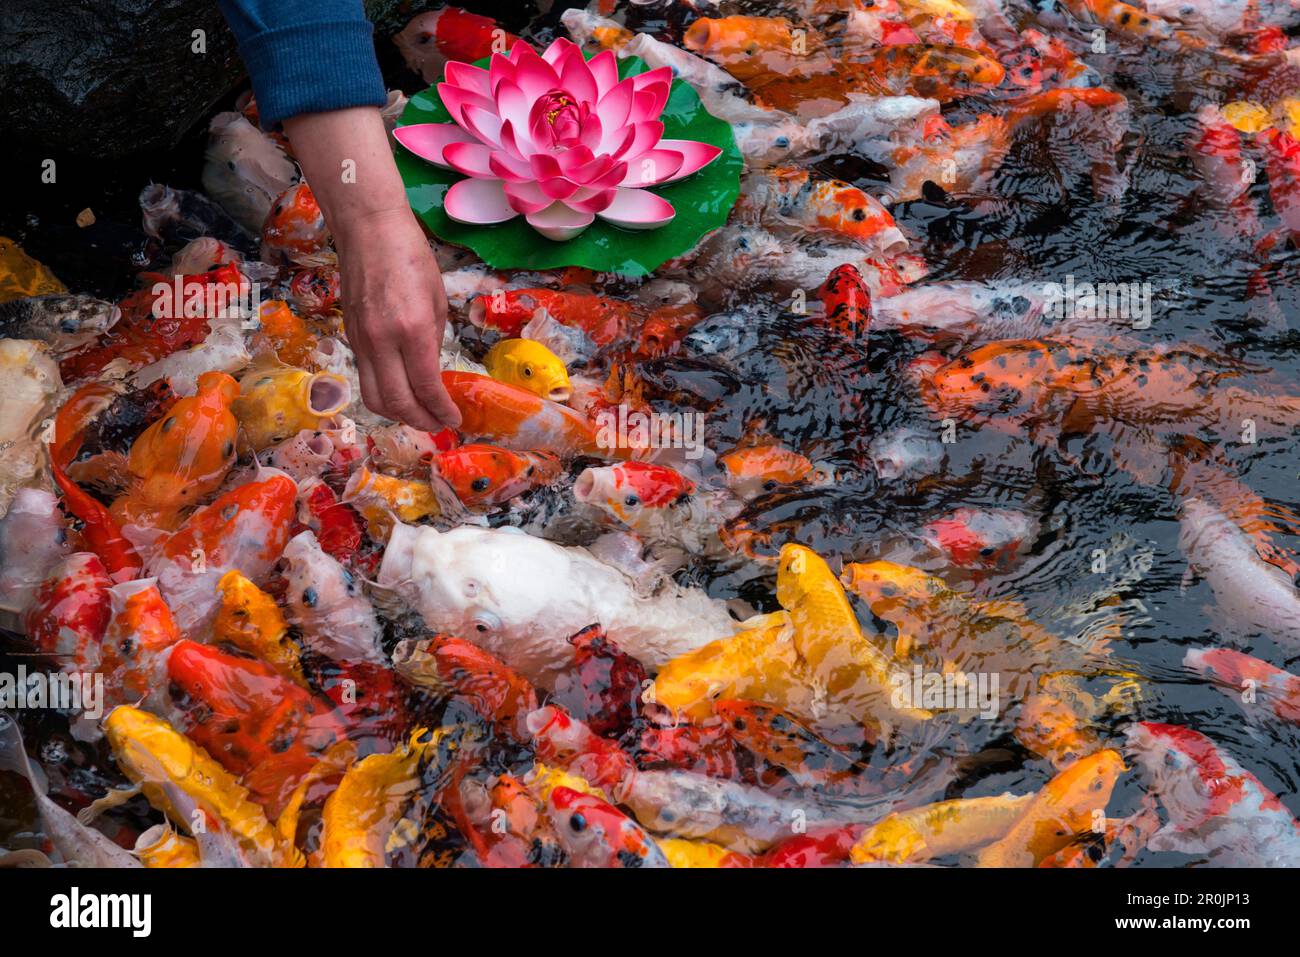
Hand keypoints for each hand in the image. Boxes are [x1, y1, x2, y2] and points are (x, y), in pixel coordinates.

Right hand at [282, 106, 461, 432]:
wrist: (368, 229)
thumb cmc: (411, 257)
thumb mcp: (437, 300)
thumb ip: (433, 342)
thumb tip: (433, 374)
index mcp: (411, 329)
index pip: (425, 387)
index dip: (441, 411)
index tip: (454, 419)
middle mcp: (382, 341)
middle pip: (395, 403)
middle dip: (419, 421)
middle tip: (438, 425)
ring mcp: (361, 341)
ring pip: (374, 397)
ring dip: (397, 414)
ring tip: (419, 414)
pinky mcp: (351, 337)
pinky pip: (366, 378)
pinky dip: (385, 393)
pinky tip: (402, 391)